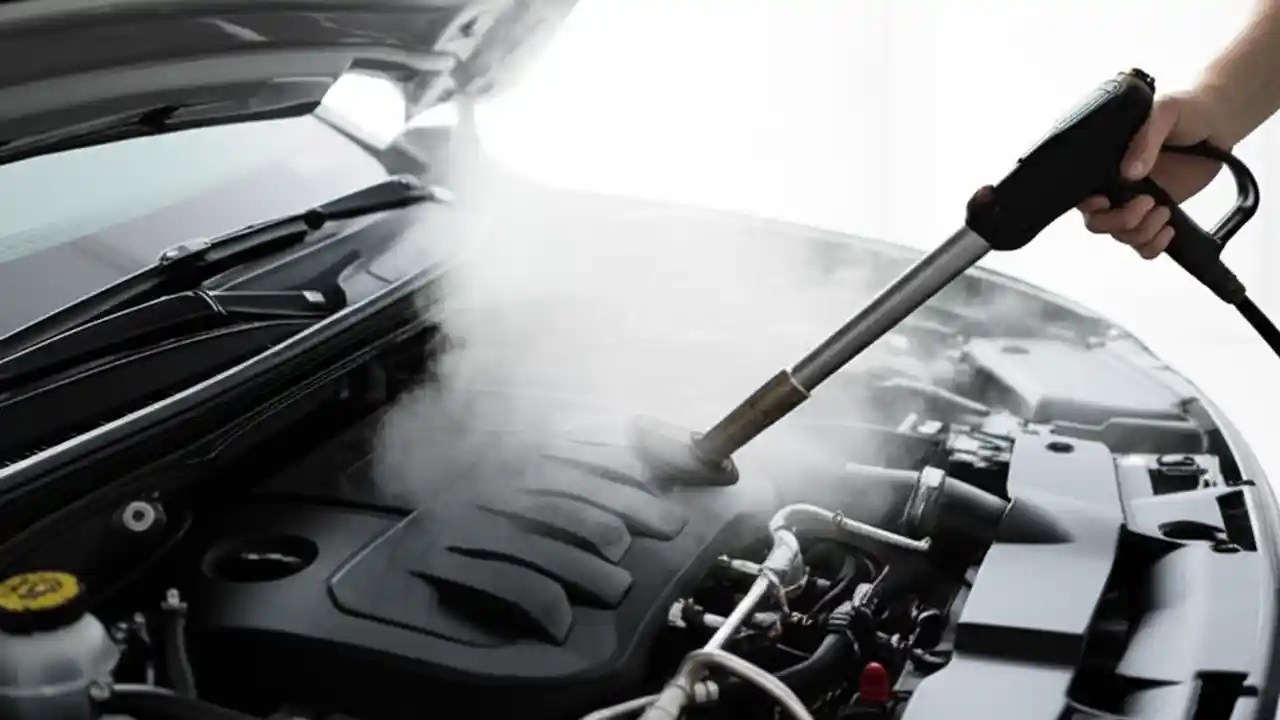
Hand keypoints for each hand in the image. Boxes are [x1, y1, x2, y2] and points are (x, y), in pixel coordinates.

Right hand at [1076, 90, 1229, 257]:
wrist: (1218, 120)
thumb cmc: (1186, 109)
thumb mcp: (1163, 111)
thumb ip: (1145, 140)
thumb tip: (1129, 173)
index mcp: (1108, 163)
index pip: (1082, 195)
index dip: (1089, 205)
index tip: (1106, 199)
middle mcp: (1117, 186)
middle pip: (1098, 223)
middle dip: (1120, 221)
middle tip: (1147, 203)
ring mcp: (1137, 202)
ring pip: (1123, 236)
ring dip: (1142, 232)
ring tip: (1164, 210)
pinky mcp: (1159, 213)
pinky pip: (1145, 244)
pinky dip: (1152, 246)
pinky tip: (1168, 230)